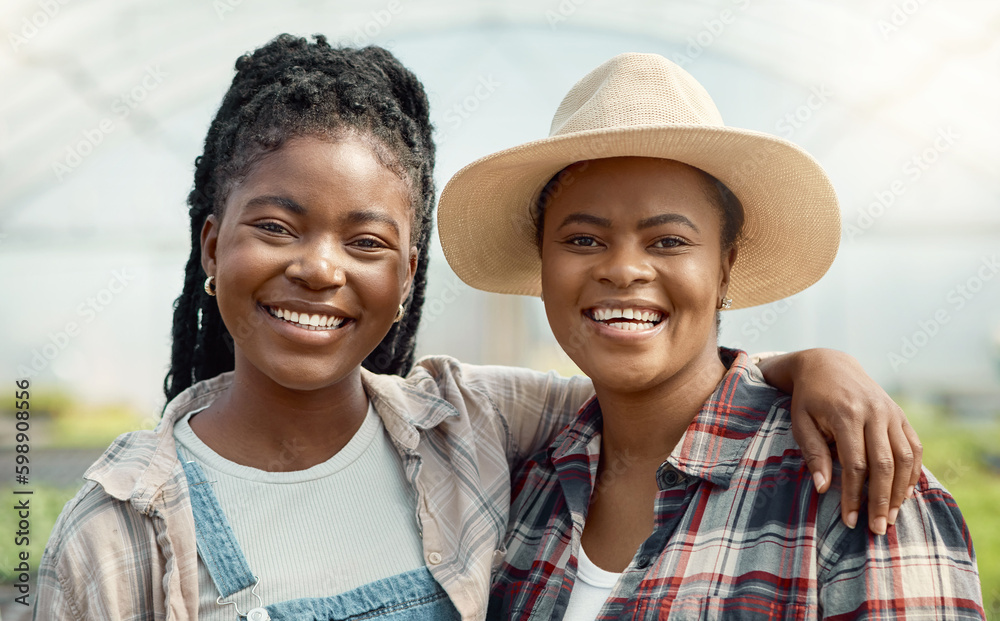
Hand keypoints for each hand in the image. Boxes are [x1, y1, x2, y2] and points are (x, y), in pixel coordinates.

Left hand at [756, 348, 921, 534]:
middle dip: (882, 501)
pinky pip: (914, 447)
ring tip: (893, 517)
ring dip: (901, 491)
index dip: (854, 496)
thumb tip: (823, 488)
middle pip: (884, 465)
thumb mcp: (801, 423)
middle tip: (879, 529)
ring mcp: (891, 412)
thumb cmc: (809, 398)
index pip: (855, 465)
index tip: (849, 520)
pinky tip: (905, 493)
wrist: (828, 365)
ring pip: (904, 458)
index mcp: (846, 414)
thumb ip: (813, 454)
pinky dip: (912, 472)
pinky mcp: (900, 414)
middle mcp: (874, 413)